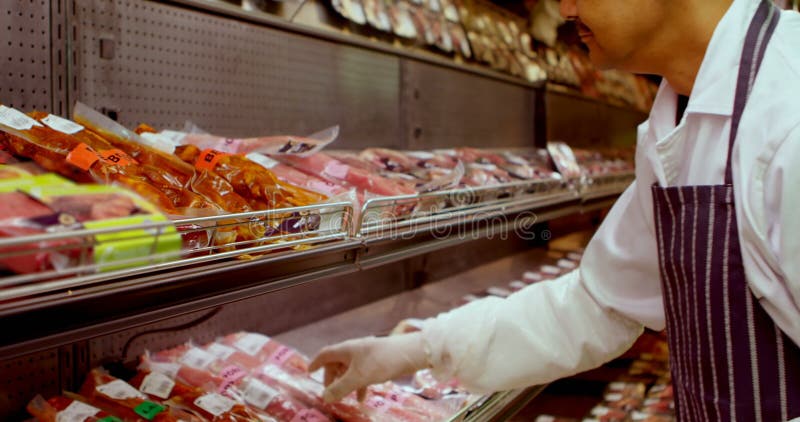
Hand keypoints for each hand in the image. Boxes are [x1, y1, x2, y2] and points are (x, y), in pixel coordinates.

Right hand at [309, 332, 428, 402]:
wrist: (409, 353)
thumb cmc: (381, 362)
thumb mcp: (358, 377)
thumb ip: (340, 388)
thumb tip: (325, 397)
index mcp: (346, 349)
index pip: (325, 354)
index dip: (316, 363)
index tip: (309, 372)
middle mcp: (354, 350)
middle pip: (336, 363)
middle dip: (332, 378)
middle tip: (330, 392)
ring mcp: (366, 355)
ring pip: (349, 369)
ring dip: (346, 383)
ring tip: (346, 398)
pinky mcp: (377, 360)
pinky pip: (361, 373)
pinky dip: (359, 384)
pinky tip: (362, 397)